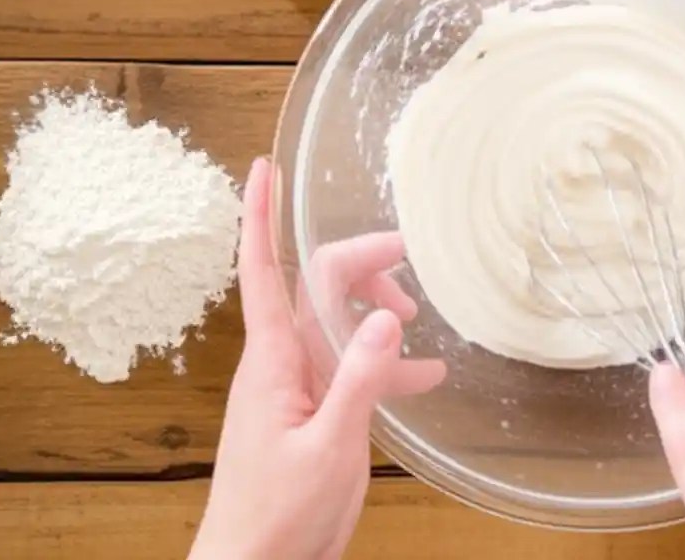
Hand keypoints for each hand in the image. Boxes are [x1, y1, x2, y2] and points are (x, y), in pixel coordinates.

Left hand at [190, 158, 445, 559]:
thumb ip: (359, 380)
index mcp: (273, 362)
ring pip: (342, 326)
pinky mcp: (314, 412)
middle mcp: (282, 363)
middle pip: (317, 286)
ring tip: (423, 322)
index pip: (264, 270)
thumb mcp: (329, 447)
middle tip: (407, 257)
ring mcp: (297, 387)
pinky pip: (352, 368)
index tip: (263, 166)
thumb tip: (386, 317)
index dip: (261, 215)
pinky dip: (387, 364)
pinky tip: (423, 377)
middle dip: (360, 262)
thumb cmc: (276, 517)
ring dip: (380, 315)